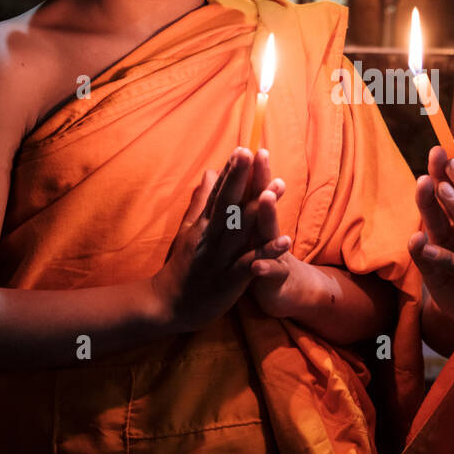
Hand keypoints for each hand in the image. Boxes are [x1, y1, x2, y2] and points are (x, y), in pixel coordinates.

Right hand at [149, 148, 288, 333]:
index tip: (242, 147)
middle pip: (227, 203)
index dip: (230, 171)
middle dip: (240, 177)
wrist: (168, 306)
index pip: (218, 193)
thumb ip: (201, 201)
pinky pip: (249, 264)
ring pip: (240, 229)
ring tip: (279, 185)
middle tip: (253, 152)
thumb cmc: (183, 266)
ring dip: (260, 207)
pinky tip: (285, 240)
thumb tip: (209, 172)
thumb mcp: (189, 230)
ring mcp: (219, 258)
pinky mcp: (228, 281)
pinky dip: (266, 253)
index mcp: (204, 224)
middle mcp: (211, 237)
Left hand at [243, 151, 330, 318]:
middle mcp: (266, 232)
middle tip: (260, 155)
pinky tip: (257, 263)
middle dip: (261, 179)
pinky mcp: (276, 278)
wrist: (287, 292)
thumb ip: (241, 205)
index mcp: (254, 222)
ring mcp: (274, 253)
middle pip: (264, 202)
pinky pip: (271, 272)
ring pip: (269, 233)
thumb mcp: (251, 231)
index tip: (245, 145)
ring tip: (266, 197)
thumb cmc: (264, 257)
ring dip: (269, 215)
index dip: (249, 170)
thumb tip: (231, 179)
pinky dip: (266, 266)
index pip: (251, 190)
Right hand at [408, 140, 453, 325]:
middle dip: (441, 175)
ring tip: (423, 182)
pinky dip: (421, 252)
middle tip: (436, 152)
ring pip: (432, 224)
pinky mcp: (434, 275)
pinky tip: (416, 239)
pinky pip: (427, 262)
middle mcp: (450, 231)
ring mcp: (440, 251)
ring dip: (427, 204)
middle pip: (444, 198)